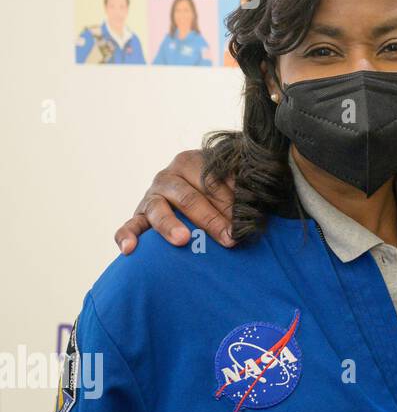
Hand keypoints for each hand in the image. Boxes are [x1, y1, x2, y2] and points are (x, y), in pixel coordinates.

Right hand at [114, 150, 235, 254]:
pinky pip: (128, 226)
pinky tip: (130, 250)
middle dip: (211, 219)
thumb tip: (255, 202)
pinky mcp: (139, 216)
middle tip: (229, 238)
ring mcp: (151, 196)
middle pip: (189, 198)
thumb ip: (242, 187)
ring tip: (183, 239)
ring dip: (170, 225)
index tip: (247, 220)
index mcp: (191, 162)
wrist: (194, 193)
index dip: (230, 201)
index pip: (211, 181)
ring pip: (157, 209)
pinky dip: (126, 237)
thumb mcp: (231, 181)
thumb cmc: (219, 190)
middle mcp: (168, 177)